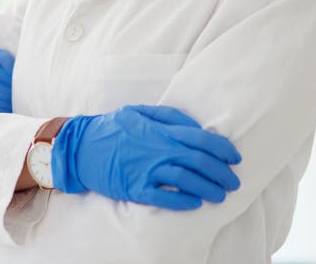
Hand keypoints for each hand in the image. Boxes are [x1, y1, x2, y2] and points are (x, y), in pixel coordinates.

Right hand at [51, 104, 240, 210]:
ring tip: (220, 194)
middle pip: (198, 161)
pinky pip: (163, 197)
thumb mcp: (138, 111)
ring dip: (208, 188)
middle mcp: (157, 150)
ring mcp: (146, 170)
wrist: (81, 147)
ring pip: (185, 180)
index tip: (234, 157)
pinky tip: (196, 203)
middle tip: (234, 181)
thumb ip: (168, 116)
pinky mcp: (135, 188)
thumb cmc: (112, 127)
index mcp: (159, 130)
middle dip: (221, 172)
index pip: (200, 138)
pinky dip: (182, 201)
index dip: (221, 148)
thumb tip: (196, 125)